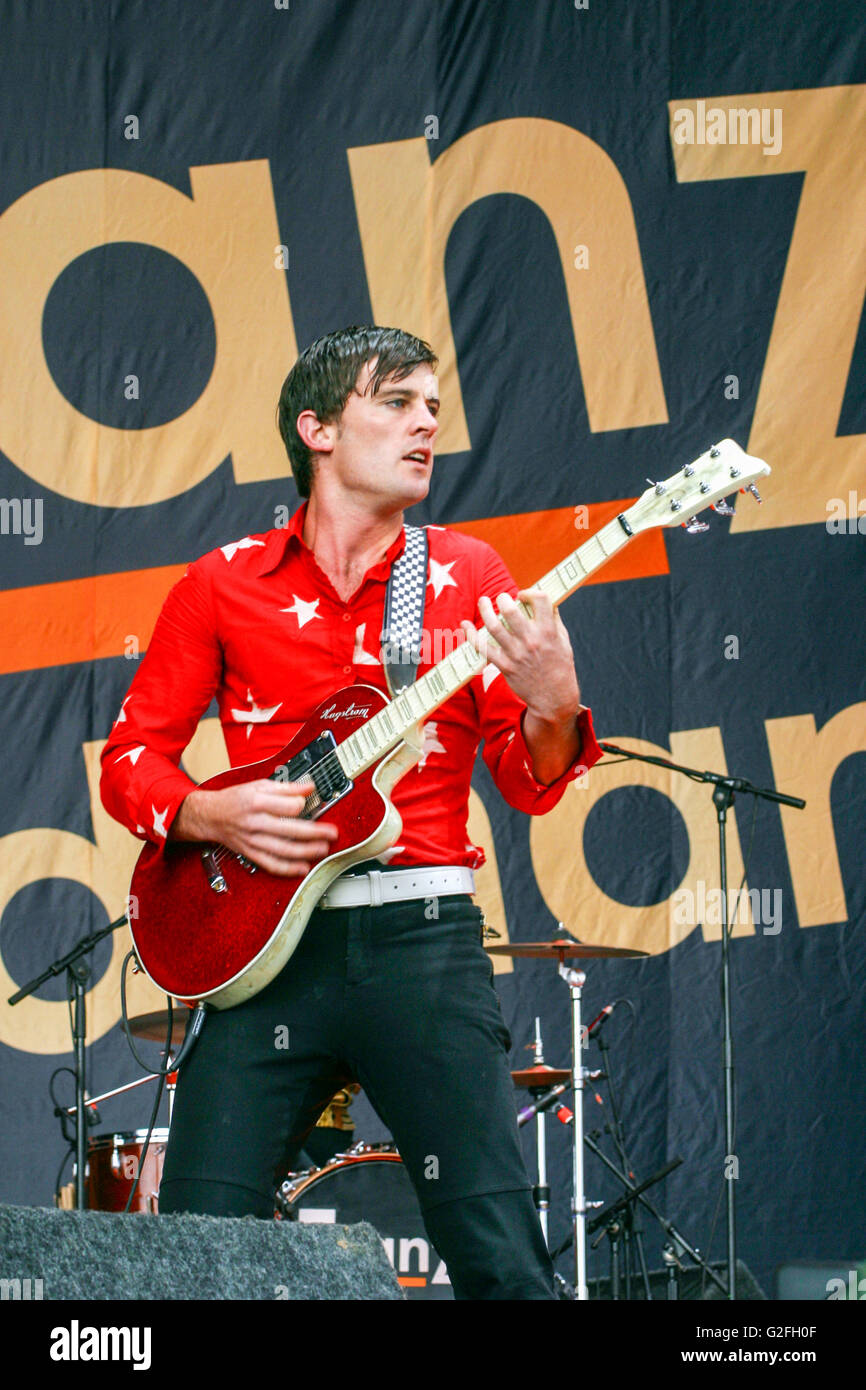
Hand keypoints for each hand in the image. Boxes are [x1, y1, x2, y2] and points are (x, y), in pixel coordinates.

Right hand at [171, 778, 338, 877]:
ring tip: (323, 850)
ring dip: (306, 852)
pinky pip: (271, 864)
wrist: (210, 816)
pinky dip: (288, 869)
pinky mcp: (251, 853)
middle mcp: (255, 823)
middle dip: (314, 833)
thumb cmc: (235, 799)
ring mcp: (253, 840)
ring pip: (283, 850)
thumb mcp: (259, 785)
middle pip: (289, 830)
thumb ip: (286, 787)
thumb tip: (309, 787)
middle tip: (331, 834)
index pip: (287, 807)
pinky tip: (303, 868)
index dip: (301, 805)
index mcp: (257, 802)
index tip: (308, 803)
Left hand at [460, 589, 581, 723]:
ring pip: (493, 626)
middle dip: (503, 598)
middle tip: (501, 598)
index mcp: (548, 632)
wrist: (554, 697)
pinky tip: (465, 625)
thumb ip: (553, 620)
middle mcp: (531, 641)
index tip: (523, 595)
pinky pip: (483, 648)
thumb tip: (544, 601)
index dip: (529, 592)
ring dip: (485, 610)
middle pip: (510, 610)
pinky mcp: (505, 666)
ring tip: (483, 602)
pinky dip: (471, 635)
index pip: (540, 600)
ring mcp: (516, 654)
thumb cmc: (560, 666)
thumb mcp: (563, 641)